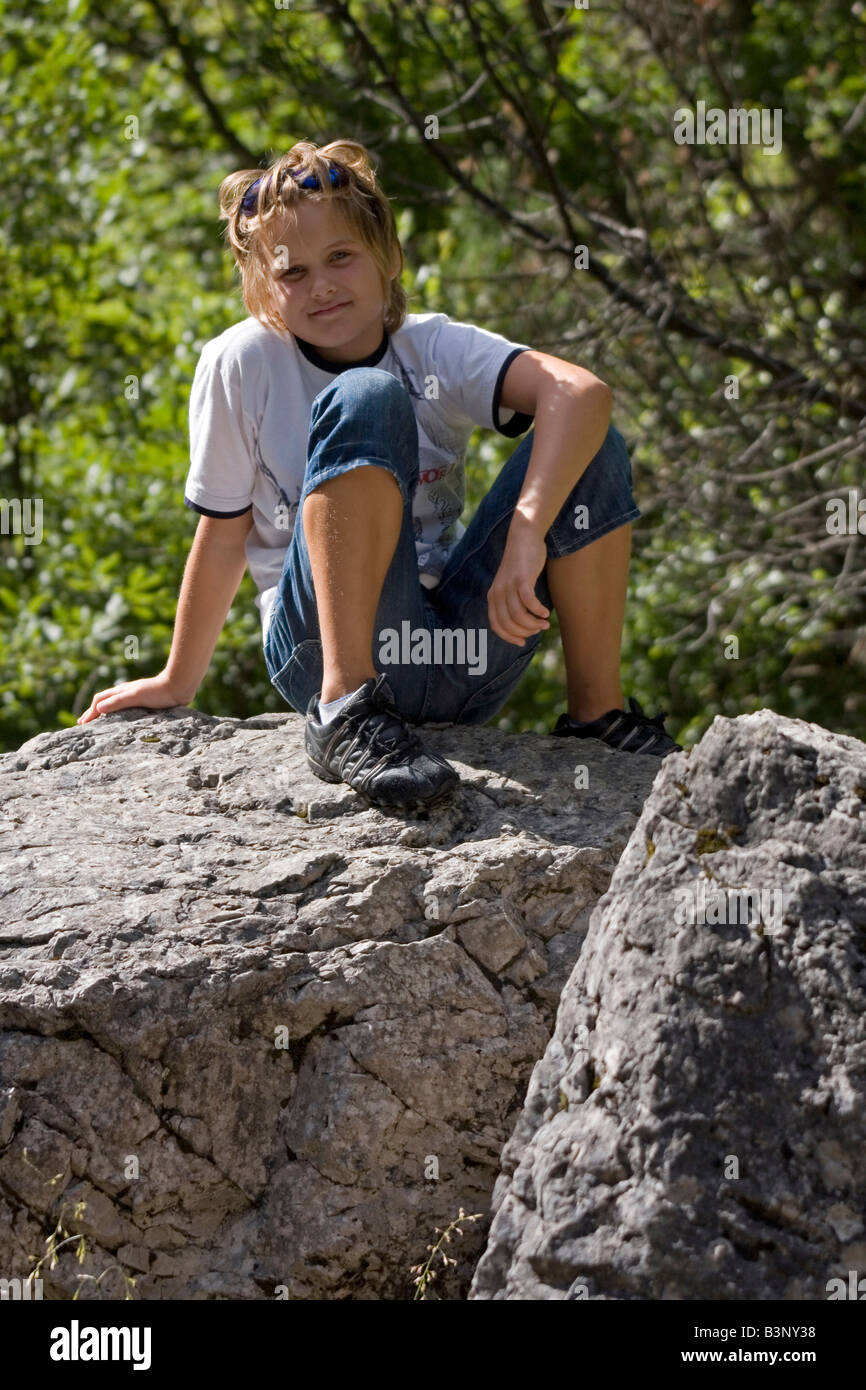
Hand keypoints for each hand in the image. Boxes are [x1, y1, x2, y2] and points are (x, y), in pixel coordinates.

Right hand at [76, 671, 193, 724]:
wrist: (178, 687)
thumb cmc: (158, 692)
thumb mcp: (135, 697)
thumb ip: (118, 702)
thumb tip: (98, 710)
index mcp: (121, 691)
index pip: (99, 701)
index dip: (89, 713)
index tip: (82, 725)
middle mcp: (126, 693)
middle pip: (104, 701)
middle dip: (93, 712)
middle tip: (84, 723)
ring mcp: (135, 697)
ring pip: (115, 705)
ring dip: (104, 713)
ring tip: (100, 723)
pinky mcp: (145, 703)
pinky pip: (126, 710)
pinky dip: (118, 716)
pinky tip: (123, 722)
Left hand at [487, 516, 550, 646]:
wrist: (523, 537)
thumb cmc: (521, 563)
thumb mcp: (510, 584)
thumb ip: (512, 601)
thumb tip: (522, 622)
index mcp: (493, 596)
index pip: (496, 625)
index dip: (509, 637)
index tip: (523, 642)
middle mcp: (497, 593)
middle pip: (509, 624)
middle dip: (525, 632)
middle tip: (539, 629)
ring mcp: (508, 586)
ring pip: (518, 616)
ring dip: (533, 624)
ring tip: (544, 623)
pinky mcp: (521, 579)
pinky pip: (528, 602)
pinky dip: (537, 611)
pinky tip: (545, 612)